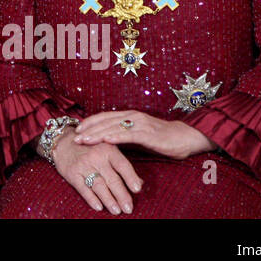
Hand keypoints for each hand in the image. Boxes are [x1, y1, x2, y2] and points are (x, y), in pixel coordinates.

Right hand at [50, 135, 141, 214]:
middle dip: (121, 195)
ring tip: (116, 211)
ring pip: (99, 186)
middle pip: (112, 179)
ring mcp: (83, 165)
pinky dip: (91, 199)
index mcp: (108, 150)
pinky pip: (83, 188)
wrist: (63, 142)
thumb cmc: (91, 147)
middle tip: (128, 208)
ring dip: (108, 200)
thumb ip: (123, 165)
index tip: (137, 190)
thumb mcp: (108, 150)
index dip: (131, 177)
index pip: (122, 165)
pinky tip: (98, 207)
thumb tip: (139, 183)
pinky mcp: (72, 173)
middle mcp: (96, 157)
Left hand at [73, 110, 214, 159]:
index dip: (89, 123)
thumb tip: (106, 143)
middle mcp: (132, 117)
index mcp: (129, 116)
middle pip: (105, 121)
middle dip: (88, 129)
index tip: (76, 130)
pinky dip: (117, 136)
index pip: (104, 117)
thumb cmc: (161, 139)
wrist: (185, 138)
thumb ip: (123, 137)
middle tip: (74, 137)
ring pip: (114, 127)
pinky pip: (129, 135)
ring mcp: (140, 123)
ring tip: (84, 140)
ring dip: (97, 133)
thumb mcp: (138, 138)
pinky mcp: (148, 133)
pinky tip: (106, 140)